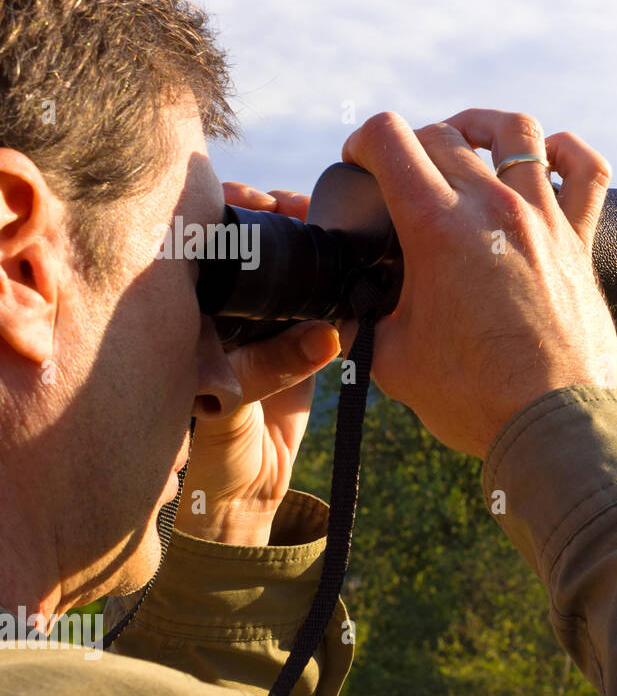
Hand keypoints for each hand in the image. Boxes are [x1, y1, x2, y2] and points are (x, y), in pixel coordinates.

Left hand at [173, 183, 339, 544]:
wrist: (248, 495)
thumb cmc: (217, 454)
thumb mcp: (231, 411)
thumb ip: (270, 370)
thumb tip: (326, 335)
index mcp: (189, 319)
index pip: (202, 249)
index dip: (225, 214)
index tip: (255, 200)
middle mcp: (222, 314)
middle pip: (249, 249)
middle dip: (275, 219)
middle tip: (299, 204)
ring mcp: (263, 325)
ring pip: (286, 272)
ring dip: (308, 245)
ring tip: (325, 220)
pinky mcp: (302, 344)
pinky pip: (323, 307)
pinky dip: (338, 286)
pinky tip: (349, 262)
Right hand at [335, 108, 616, 459]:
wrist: (554, 423)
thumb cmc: (476, 397)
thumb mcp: (392, 360)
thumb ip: (364, 322)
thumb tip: (350, 311)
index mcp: (436, 227)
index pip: (390, 140)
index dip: (362, 142)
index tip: (358, 164)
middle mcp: (493, 207)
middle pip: (445, 136)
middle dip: (413, 144)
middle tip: (404, 175)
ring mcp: (544, 219)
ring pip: (517, 133)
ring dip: (483, 127)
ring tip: (468, 139)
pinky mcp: (580, 241)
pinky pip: (587, 171)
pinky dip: (569, 152)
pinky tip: (552, 156)